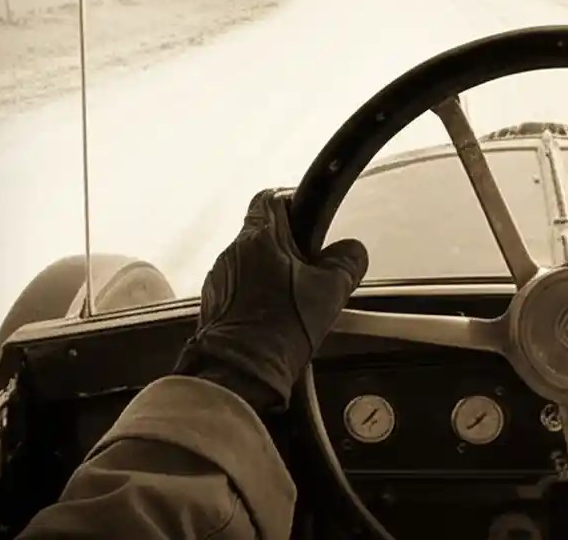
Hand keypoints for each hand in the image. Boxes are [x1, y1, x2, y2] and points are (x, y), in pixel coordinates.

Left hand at [173, 188, 367, 413]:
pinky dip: (257, 294)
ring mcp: (220, 277)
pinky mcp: (214, 301)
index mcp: (261, 238)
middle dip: (289, 246)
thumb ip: (347, 261)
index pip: (271, 197)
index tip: (309, 220)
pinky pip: (239, 286)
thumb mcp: (331, 291)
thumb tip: (352, 250)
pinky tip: (274, 316)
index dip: (293, 203)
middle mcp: (234, 252)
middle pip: (263, 232)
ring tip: (294, 298)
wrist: (239, 370)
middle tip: (311, 268)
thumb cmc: (280, 329)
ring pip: (251, 260)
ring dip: (272, 272)